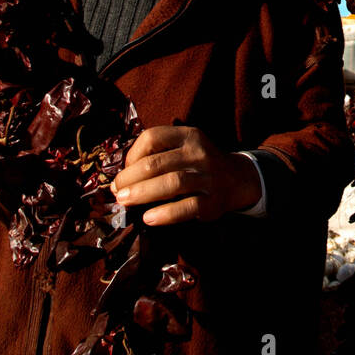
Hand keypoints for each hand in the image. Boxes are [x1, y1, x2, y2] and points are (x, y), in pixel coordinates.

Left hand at [112, 125, 261, 224]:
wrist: (237, 179)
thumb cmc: (198, 164)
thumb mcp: (184, 148)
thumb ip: (158, 155)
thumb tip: (121, 178)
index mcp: (188, 136)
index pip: (153, 138)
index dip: (132, 154)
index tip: (125, 170)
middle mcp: (199, 153)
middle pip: (156, 164)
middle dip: (130, 178)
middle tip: (118, 191)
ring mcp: (208, 177)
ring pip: (171, 183)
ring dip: (142, 194)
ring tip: (125, 202)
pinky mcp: (213, 201)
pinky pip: (187, 207)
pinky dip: (165, 214)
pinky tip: (149, 219)